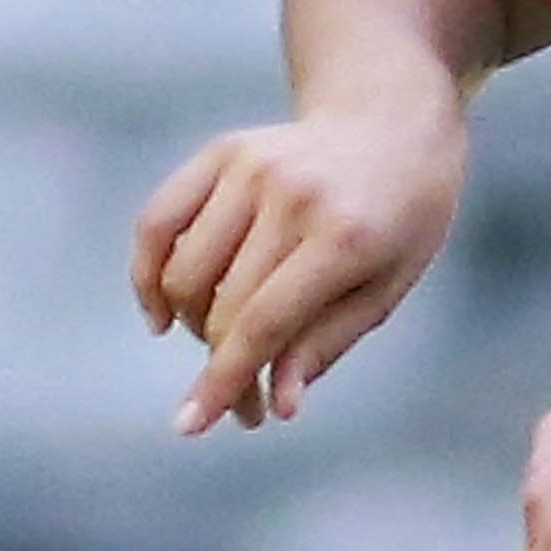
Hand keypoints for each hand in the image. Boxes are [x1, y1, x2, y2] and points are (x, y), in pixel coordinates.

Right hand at [138, 101, 464, 433]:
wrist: (393, 124)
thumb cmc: (401, 221)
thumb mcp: (385, 290)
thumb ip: (325, 343)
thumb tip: (276, 404)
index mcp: (342, 236)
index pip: (263, 322)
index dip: (223, 380)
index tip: (191, 426)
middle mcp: (289, 196)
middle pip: (222, 306)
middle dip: (222, 370)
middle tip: (246, 409)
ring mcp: (248, 167)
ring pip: (184, 273)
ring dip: (194, 328)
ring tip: (231, 346)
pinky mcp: (220, 153)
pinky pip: (157, 222)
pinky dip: (149, 274)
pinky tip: (164, 315)